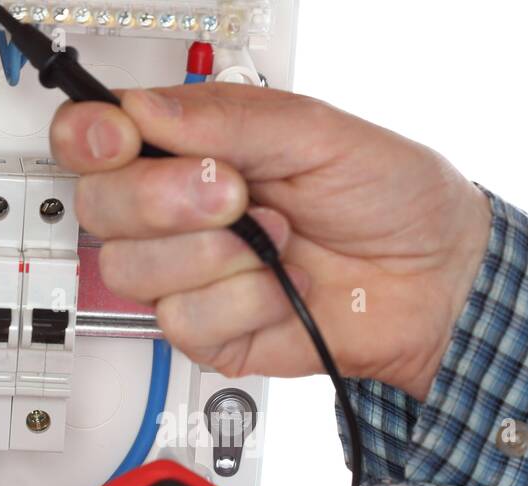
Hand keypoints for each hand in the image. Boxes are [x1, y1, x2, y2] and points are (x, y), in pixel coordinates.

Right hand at [49, 84, 490, 400]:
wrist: (437, 280)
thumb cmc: (392, 199)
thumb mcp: (316, 133)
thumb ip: (228, 119)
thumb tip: (146, 109)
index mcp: (195, 150)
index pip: (97, 140)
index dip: (90, 138)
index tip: (119, 138)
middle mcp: (182, 212)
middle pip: (100, 208)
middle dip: (162, 198)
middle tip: (232, 192)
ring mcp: (194, 277)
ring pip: (134, 270)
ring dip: (215, 256)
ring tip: (277, 241)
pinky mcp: (213, 334)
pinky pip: (185, 323)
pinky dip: (244, 303)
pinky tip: (283, 289)